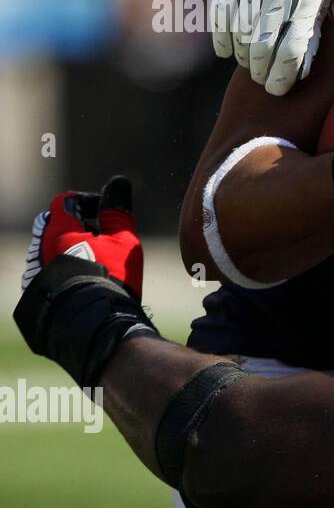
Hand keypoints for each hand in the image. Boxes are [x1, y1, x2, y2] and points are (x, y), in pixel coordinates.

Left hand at [15, 176, 156, 388]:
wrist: (95, 326)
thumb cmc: (112, 278)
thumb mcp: (124, 240)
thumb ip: (118, 210)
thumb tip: (117, 182)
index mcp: (58, 231)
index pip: (66, 201)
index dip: (90, 202)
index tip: (108, 215)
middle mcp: (40, 249)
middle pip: (57, 225)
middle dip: (81, 227)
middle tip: (107, 241)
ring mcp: (35, 273)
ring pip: (52, 250)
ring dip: (73, 250)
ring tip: (99, 264)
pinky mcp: (36, 295)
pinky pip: (48, 272)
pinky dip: (65, 271)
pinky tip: (86, 284)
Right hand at [212, 0, 333, 95]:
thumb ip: (314, 27)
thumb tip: (300, 70)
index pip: (289, 50)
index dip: (281, 76)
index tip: (278, 91)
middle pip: (261, 46)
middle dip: (261, 71)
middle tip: (263, 84)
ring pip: (238, 32)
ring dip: (243, 56)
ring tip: (251, 65)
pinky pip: (220, 12)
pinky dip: (221, 36)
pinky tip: (228, 50)